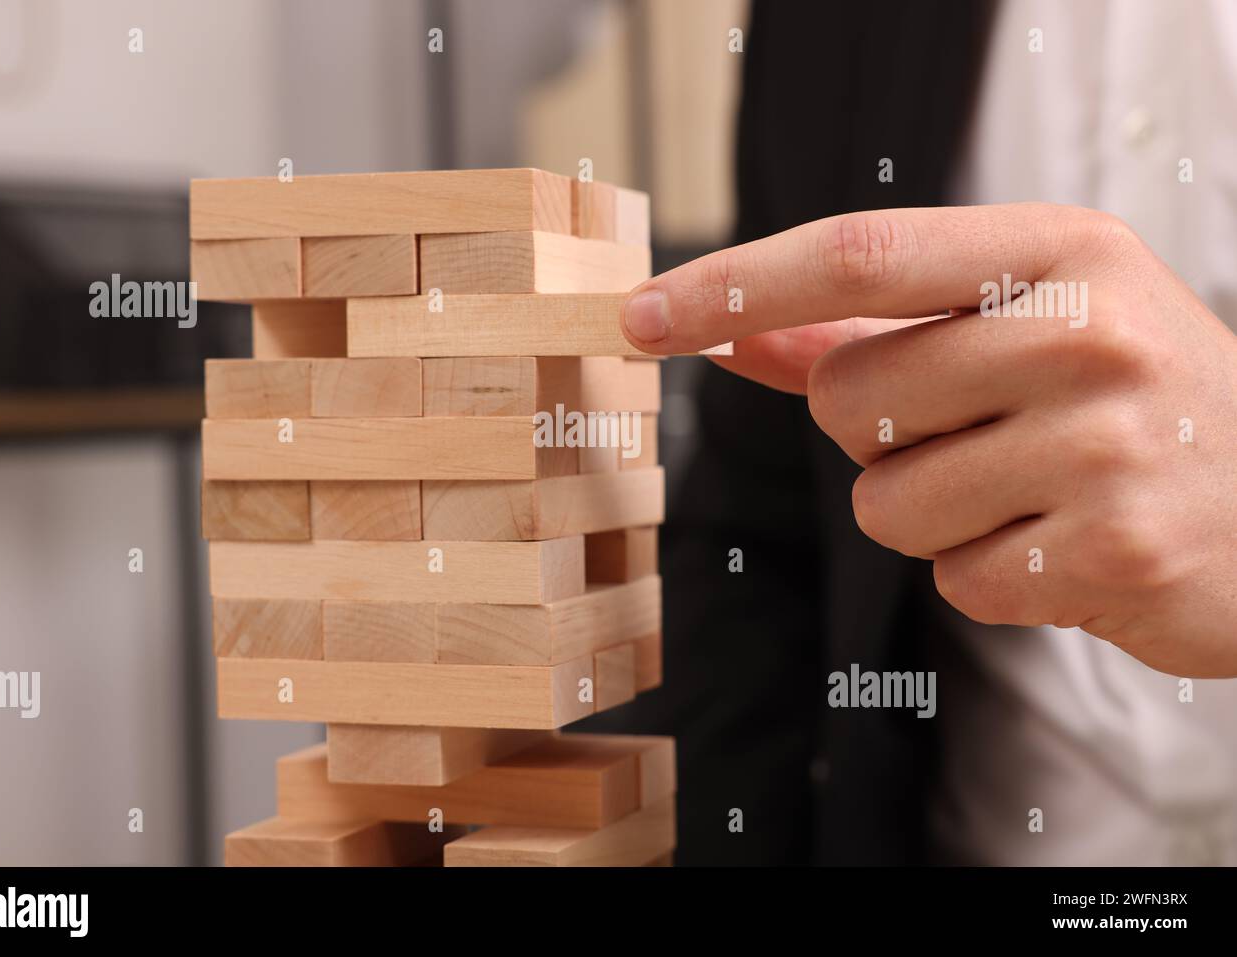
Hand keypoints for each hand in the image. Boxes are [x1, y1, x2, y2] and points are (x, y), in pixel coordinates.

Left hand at [620, 204, 1236, 676]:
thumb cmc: (1132, 401)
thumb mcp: (1023, 326)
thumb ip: (868, 330)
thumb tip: (735, 333)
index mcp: (1058, 253)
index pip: (857, 253)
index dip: (734, 286)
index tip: (639, 315)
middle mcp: (1086, 333)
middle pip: (848, 398)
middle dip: (878, 436)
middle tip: (986, 432)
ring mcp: (1105, 446)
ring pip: (883, 504)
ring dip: (930, 515)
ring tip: (1031, 492)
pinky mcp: (1111, 551)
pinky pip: (954, 580)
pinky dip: (989, 575)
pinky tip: (1065, 544)